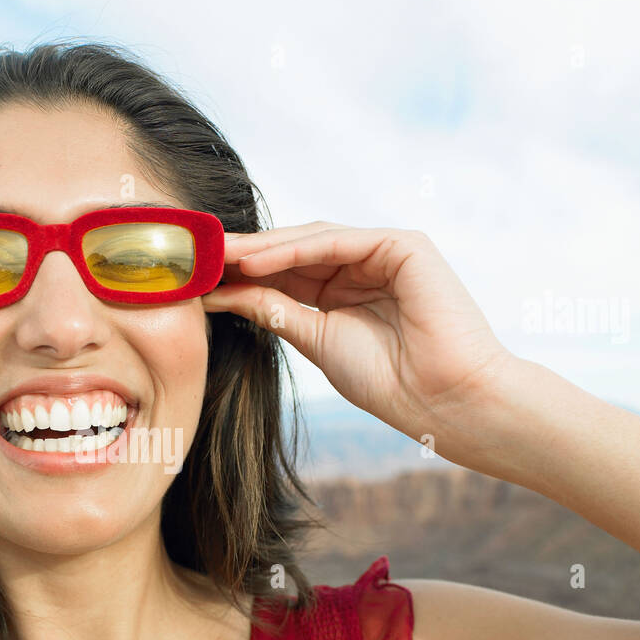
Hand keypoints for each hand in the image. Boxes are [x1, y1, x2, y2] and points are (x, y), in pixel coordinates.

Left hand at [202, 222, 515, 446]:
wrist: (444, 400)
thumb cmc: (388, 381)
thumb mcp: (315, 339)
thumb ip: (274, 310)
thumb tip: (223, 292)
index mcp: (342, 290)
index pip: (283, 271)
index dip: (240, 272)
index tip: (196, 277)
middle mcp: (362, 264)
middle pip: (292, 249)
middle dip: (244, 254)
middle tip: (196, 257)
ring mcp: (384, 251)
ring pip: (311, 239)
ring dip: (262, 247)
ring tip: (220, 256)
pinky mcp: (403, 245)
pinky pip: (338, 241)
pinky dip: (296, 248)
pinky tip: (257, 260)